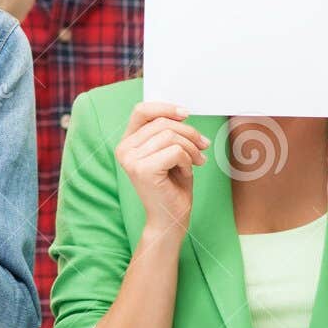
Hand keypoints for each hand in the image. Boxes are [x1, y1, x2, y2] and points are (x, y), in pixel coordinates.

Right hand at [115, 102, 206, 237]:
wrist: (170, 219)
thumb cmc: (172, 186)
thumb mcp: (169, 151)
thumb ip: (167, 132)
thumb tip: (182, 112)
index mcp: (127, 142)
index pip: (141, 110)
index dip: (165, 107)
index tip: (186, 114)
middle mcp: (124, 149)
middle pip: (162, 123)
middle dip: (189, 133)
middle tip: (203, 147)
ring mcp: (131, 160)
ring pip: (171, 136)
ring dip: (191, 149)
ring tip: (195, 162)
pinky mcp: (143, 170)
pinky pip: (176, 151)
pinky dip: (188, 161)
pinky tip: (185, 173)